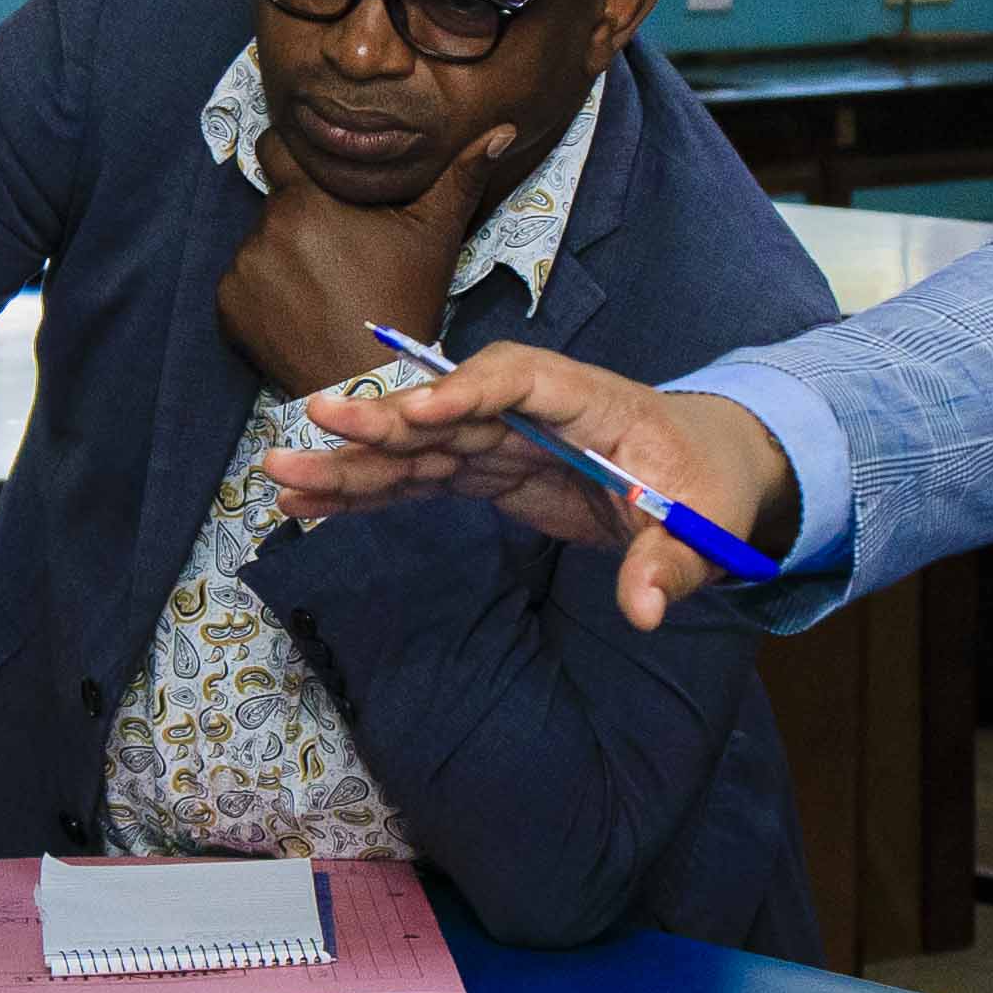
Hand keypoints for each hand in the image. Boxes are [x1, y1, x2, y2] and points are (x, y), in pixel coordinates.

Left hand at [210, 116, 538, 405]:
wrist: (371, 382)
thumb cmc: (405, 301)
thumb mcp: (436, 235)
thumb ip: (462, 174)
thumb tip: (504, 129)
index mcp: (307, 197)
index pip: (277, 146)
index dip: (297, 156)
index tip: (318, 177)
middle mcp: (265, 227)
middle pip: (274, 201)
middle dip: (299, 214)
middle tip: (337, 246)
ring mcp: (242, 269)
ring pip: (258, 243)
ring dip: (280, 253)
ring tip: (322, 282)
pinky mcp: (228, 306)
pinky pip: (241, 284)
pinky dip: (262, 292)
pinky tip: (299, 308)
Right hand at [273, 346, 789, 629]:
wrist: (703, 471)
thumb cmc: (707, 485)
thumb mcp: (706, 525)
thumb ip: (670, 564)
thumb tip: (644, 612)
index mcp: (591, 401)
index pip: (523, 380)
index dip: (471, 390)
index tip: (422, 411)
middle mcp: (533, 411)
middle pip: (451, 406)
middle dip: (387, 417)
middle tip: (320, 420)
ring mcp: (502, 440)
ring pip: (419, 446)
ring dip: (355, 461)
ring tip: (285, 475)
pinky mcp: (486, 472)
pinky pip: (419, 480)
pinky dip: (369, 494)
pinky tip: (312, 505)